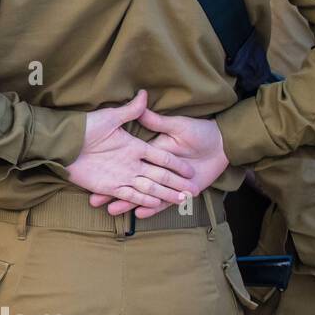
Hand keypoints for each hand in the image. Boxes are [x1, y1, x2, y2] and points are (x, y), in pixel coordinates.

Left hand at [65, 90, 196, 214]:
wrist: (63, 143)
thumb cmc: (85, 127)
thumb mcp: (109, 118)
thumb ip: (129, 111)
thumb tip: (144, 93)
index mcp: (134, 147)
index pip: (161, 157)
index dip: (175, 164)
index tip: (191, 170)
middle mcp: (131, 163)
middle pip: (159, 175)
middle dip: (176, 183)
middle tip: (193, 191)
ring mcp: (121, 175)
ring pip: (148, 188)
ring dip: (164, 194)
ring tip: (181, 202)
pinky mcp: (109, 186)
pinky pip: (130, 194)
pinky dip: (143, 200)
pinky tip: (157, 205)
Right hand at [100, 107, 230, 217]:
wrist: (221, 144)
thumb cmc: (198, 131)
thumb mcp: (176, 124)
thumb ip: (158, 120)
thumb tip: (141, 101)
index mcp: (149, 150)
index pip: (126, 160)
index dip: (111, 165)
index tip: (93, 169)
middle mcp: (151, 167)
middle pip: (129, 180)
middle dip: (113, 191)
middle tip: (95, 201)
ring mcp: (162, 181)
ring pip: (141, 194)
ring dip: (128, 203)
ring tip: (112, 211)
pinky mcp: (175, 191)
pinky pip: (160, 202)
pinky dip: (151, 208)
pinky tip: (139, 214)